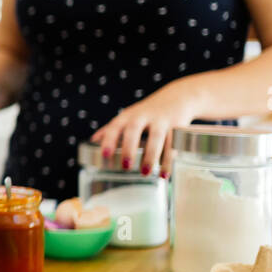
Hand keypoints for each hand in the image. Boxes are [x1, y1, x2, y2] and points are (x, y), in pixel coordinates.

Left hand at [89, 78, 206, 177]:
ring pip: (156, 137)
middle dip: (129, 148)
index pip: (115, 126)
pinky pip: (173, 144)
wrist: (178, 97)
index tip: (104, 155)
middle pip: (134, 130)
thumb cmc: (147, 111)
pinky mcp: (178, 126)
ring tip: (145, 173)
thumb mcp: (129, 116)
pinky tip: (164, 174)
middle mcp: (143, 116)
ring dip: (150, 156)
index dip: (108, 140)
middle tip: (125, 166)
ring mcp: (161, 120)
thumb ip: (112, 128)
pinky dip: (168, 161)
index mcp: (128, 116)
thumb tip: (92, 141)